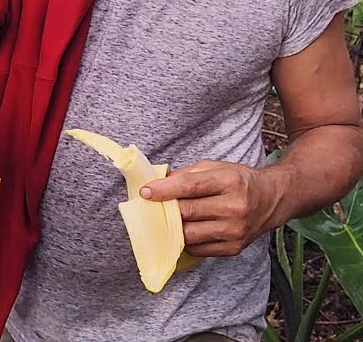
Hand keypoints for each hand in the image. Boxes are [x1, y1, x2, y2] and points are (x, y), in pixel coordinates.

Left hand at [141, 160, 282, 257]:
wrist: (271, 200)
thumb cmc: (237, 181)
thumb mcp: (214, 167)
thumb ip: (185, 175)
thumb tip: (156, 183)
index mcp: (229, 182)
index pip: (190, 187)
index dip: (164, 190)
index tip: (145, 192)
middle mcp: (235, 207)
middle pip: (187, 212)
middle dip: (164, 210)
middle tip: (149, 207)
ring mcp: (236, 231)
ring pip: (189, 235)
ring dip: (171, 228)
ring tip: (164, 220)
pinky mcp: (234, 248)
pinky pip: (198, 249)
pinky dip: (185, 241)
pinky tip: (181, 232)